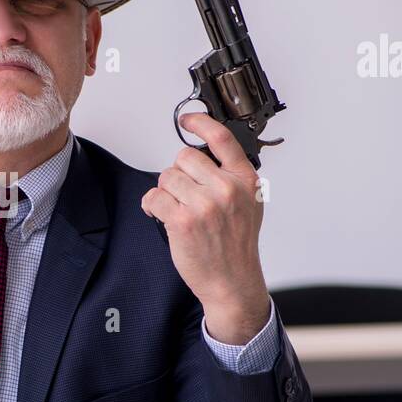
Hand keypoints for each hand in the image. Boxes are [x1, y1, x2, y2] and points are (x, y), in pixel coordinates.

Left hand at [141, 112, 270, 344]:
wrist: (232, 281)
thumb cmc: (236, 245)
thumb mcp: (249, 204)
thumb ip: (232, 178)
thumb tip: (205, 156)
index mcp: (245, 180)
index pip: (221, 138)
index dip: (200, 123)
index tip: (187, 120)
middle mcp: (226, 189)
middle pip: (183, 157)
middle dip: (178, 174)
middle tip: (184, 194)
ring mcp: (204, 205)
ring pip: (166, 177)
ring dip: (165, 192)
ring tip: (177, 209)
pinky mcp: (182, 220)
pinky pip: (154, 197)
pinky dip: (152, 206)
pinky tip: (162, 216)